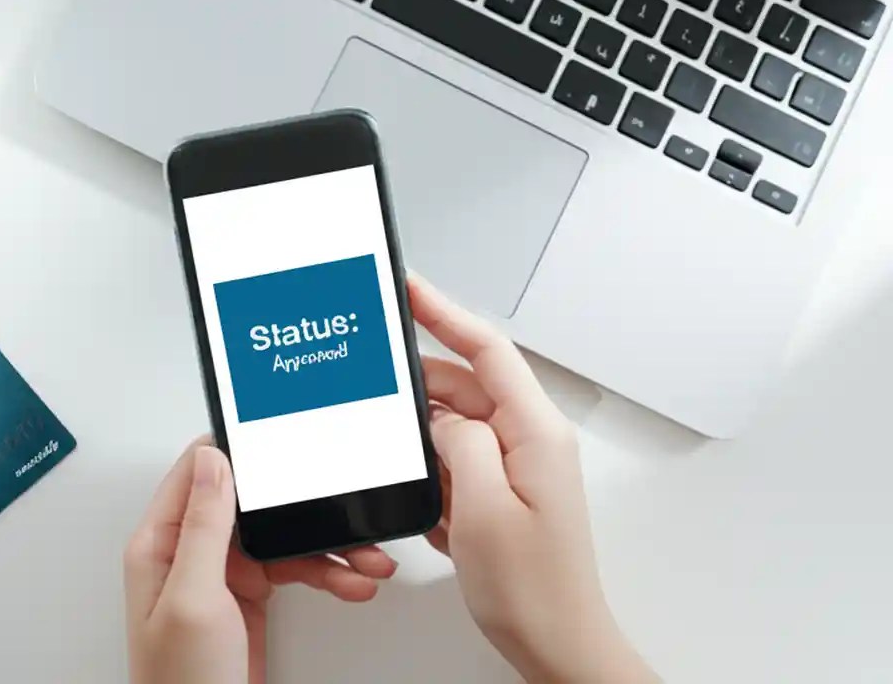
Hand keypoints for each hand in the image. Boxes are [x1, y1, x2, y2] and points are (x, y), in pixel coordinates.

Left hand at [124, 438, 398, 683]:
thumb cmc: (180, 683)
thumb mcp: (194, 597)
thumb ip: (204, 527)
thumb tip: (211, 461)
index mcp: (162, 543)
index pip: (197, 472)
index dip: (237, 450)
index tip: (280, 435)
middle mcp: (189, 553)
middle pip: (251, 504)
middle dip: (302, 505)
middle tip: (343, 505)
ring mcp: (220, 577)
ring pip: (281, 539)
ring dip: (327, 546)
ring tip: (367, 558)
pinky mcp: (248, 598)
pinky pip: (293, 570)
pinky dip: (326, 574)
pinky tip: (353, 581)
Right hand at [409, 275, 657, 683]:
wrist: (556, 642)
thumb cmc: (534, 590)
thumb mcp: (482, 510)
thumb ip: (460, 444)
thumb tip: (440, 417)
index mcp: (535, 433)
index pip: (487, 349)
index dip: (445, 312)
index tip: (410, 288)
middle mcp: (530, 441)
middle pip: (464, 385)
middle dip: (417, 388)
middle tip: (375, 387)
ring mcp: (517, 466)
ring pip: (456, 425)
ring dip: (424, 440)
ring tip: (397, 455)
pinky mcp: (502, 491)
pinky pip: (458, 462)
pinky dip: (434, 474)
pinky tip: (426, 502)